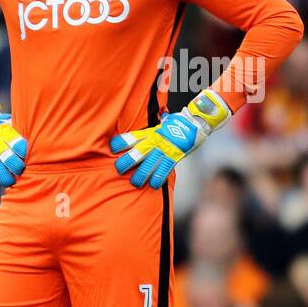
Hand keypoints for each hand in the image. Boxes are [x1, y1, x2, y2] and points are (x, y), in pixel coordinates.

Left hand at [111, 90, 230, 187]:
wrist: (197, 121)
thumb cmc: (177, 123)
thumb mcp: (160, 123)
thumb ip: (149, 129)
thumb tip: (141, 125)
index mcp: (150, 132)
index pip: (132, 137)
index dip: (120, 143)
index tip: (111, 148)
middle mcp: (155, 140)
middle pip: (137, 152)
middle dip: (126, 162)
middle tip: (118, 169)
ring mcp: (165, 149)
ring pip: (150, 163)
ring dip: (141, 174)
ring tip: (135, 182)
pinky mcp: (175, 156)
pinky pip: (165, 169)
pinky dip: (159, 178)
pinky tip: (153, 185)